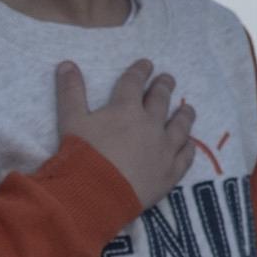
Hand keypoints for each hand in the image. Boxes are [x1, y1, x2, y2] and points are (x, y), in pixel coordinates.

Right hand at [52, 57, 197, 210]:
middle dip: (164, 87)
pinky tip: (189, 143)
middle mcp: (151, 124)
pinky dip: (189, 147)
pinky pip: (185, 156)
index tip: (147, 64)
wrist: (96, 193)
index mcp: (126, 109)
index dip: (140, 71)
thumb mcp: (71, 120)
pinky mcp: (170, 172)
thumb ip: (70, 91)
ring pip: (180, 126)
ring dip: (184, 114)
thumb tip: (67, 63)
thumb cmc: (82, 154)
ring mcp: (164, 148)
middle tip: (168, 79)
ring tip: (187, 107)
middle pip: (161, 100)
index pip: (134, 83)